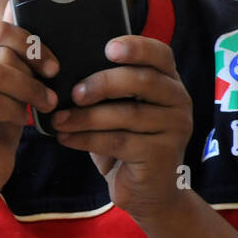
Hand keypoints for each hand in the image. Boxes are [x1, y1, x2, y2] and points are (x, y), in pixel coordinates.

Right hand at [0, 0, 59, 197]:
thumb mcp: (8, 83)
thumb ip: (8, 47)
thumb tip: (14, 4)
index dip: (30, 43)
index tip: (52, 65)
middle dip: (33, 71)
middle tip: (51, 92)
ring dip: (29, 90)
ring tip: (44, 105)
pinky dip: (14, 110)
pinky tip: (22, 121)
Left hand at [50, 35, 193, 223]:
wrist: (147, 190)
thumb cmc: (126, 141)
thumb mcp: (118, 110)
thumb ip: (106, 90)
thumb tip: (63, 72)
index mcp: (168, 81)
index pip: (160, 54)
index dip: (136, 47)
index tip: (108, 48)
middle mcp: (178, 101)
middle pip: (142, 81)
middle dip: (102, 83)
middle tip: (73, 94)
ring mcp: (175, 128)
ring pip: (127, 114)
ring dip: (86, 117)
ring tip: (59, 120)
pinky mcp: (162, 154)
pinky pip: (118, 141)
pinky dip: (86, 139)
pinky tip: (66, 138)